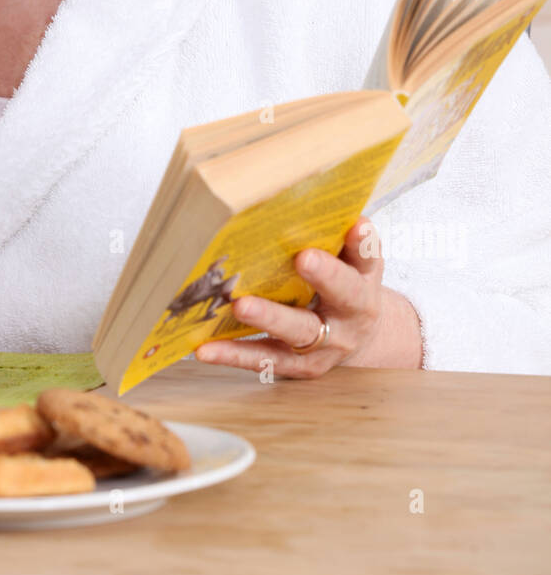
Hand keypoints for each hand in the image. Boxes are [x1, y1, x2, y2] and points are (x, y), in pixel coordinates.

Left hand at [194, 216, 419, 377]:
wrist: (355, 341)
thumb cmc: (343, 288)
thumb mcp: (351, 263)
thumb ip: (340, 239)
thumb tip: (326, 206)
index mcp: (364, 281)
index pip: (368, 258)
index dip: (363, 243)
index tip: (355, 225)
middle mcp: (350, 316)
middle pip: (341, 296)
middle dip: (324, 276)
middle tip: (302, 257)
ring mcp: (325, 346)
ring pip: (298, 333)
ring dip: (269, 318)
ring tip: (240, 305)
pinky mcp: (298, 367)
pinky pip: (265, 360)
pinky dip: (234, 354)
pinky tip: (205, 348)